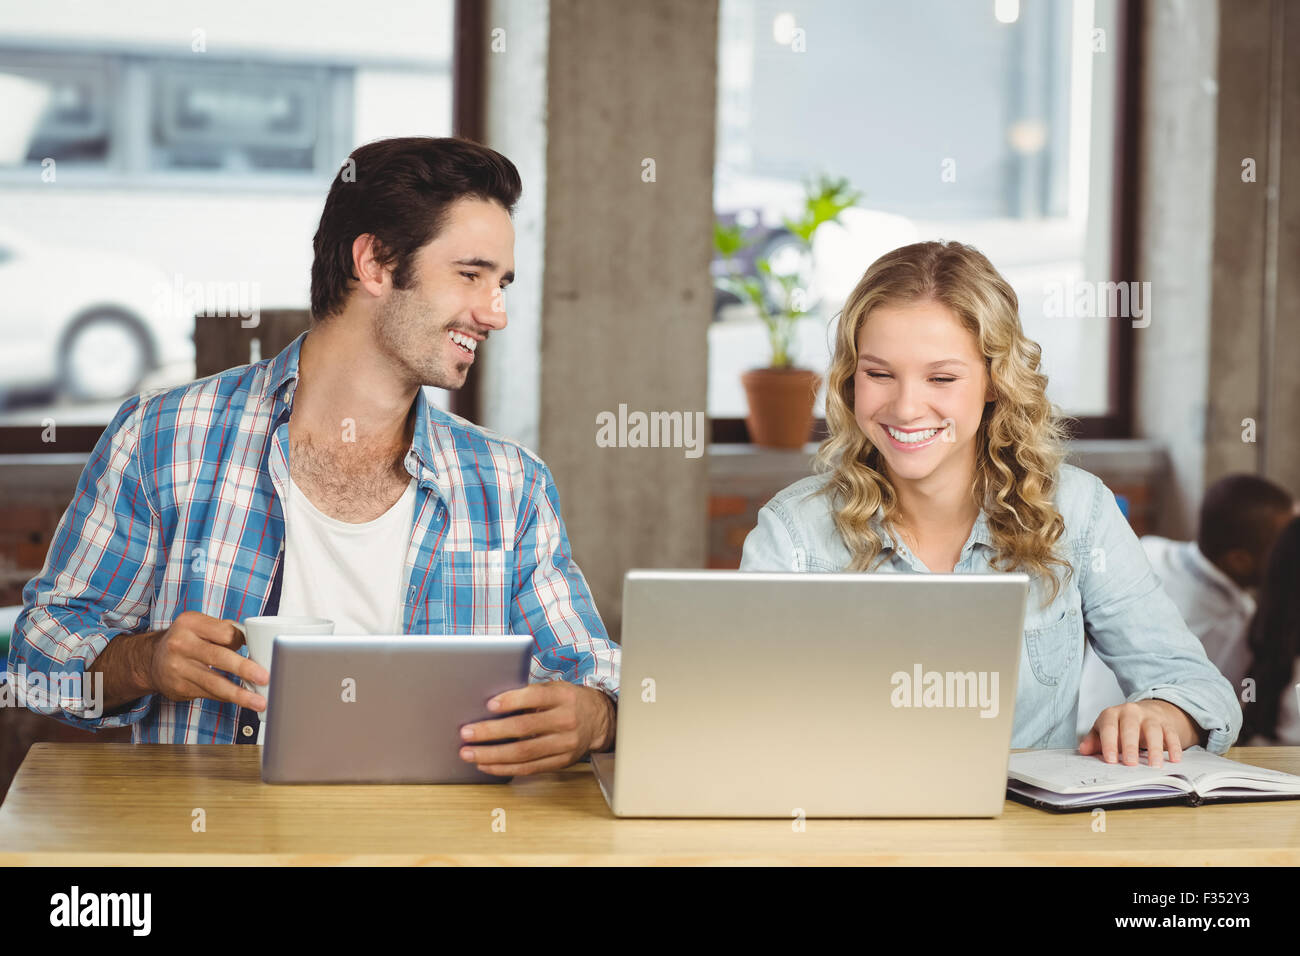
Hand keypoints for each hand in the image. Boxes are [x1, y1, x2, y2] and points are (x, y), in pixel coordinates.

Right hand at [146, 611, 268, 711]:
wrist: (152, 659)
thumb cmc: (186, 640)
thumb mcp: (200, 625)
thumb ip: (225, 630)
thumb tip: (257, 642)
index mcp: (190, 623)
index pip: (224, 632)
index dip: (242, 641)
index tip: (256, 647)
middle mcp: (180, 644)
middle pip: (219, 657)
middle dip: (244, 669)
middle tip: (264, 677)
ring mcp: (178, 668)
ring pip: (214, 683)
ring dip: (239, 694)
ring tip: (258, 702)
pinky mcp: (179, 688)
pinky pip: (209, 694)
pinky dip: (227, 697)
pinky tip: (241, 700)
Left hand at [458, 681, 615, 775]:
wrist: (598, 720)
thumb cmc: (567, 701)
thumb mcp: (554, 688)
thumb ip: (529, 694)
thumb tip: (490, 704)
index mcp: (563, 696)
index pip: (535, 697)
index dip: (512, 701)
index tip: (489, 704)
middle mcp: (566, 720)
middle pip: (524, 728)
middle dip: (491, 732)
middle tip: (466, 733)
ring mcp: (565, 744)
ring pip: (523, 753)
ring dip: (491, 755)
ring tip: (469, 753)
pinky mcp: (561, 762)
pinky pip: (528, 769)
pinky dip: (504, 768)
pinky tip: (486, 765)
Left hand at [1078, 699, 1199, 767]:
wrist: (1147, 712)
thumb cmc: (1120, 725)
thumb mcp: (1104, 730)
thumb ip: (1094, 741)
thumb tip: (1083, 750)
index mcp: (1112, 714)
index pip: (1109, 728)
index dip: (1109, 744)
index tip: (1110, 760)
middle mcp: (1131, 712)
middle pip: (1130, 728)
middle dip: (1130, 746)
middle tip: (1130, 763)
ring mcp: (1150, 717)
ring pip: (1153, 730)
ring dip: (1155, 748)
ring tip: (1155, 765)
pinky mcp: (1166, 723)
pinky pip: (1171, 734)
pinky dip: (1174, 747)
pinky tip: (1174, 759)